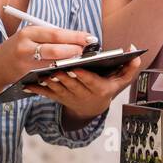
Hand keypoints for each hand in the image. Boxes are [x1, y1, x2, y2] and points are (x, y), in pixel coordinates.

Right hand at [0, 25, 96, 91]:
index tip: (90, 38)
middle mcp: (26, 45)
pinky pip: (46, 73)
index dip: (75, 36)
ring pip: (52, 62)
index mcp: (29, 32)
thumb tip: (76, 38)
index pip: (56, 33)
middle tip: (87, 51)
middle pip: (55, 48)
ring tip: (81, 60)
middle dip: (74, 49)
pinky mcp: (26, 75)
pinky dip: (59, 71)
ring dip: (69, 61)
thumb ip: (50, 37)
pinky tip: (68, 70)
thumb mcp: (30, 37)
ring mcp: (25, 61)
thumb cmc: (18, 49)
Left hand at [26, 55, 142, 121]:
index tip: (77, 68)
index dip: (83, 76)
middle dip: (64, 77)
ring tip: (42, 73)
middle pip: (73, 85)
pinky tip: (27, 85)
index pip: (91, 82)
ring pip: (59, 90)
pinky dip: (37, 90)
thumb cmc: (107, 89)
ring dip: (50, 83)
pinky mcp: (59, 99)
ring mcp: (71, 98)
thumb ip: (130, 67)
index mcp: (100, 89)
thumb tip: (135, 52)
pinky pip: (47, 95)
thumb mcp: (121, 80)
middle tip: (56, 68)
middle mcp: (85, 95)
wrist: (92, 109)